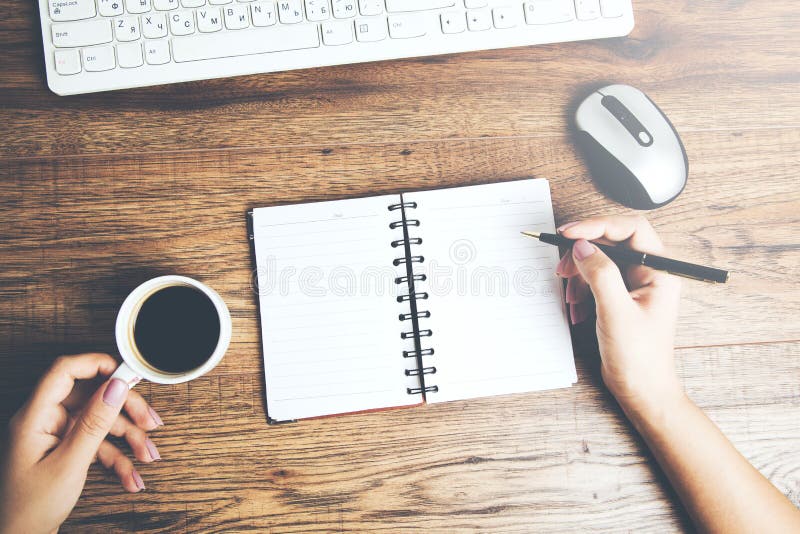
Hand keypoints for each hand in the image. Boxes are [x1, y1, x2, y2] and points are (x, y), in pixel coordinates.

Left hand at [0, 353, 163, 533]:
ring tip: (147, 455)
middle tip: (149, 422)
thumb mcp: (69, 464)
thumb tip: (115, 386)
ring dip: (127, 438)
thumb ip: (94, 423)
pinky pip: (96, 443)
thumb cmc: (29, 509)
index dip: (98, 365)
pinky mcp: (64, 450)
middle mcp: (44, 420)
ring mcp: (55, 435)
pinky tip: (130, 476)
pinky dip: (116, 458)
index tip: (128, 373)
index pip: (65, 371)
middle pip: (91, 397)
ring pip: (99, 421)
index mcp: (35, 417)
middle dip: (125, 410)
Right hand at [555, 216, 682, 413]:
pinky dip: (581, 291)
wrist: (641, 390)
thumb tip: (583, 246)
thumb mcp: (617, 312)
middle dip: (584, 254)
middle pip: (612, 243)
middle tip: (562, 266)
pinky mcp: (621, 298)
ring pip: (600, 261)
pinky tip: (576, 309)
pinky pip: (596, 280)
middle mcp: (650, 273)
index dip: (598, 226)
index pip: (630, 229)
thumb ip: (601, 274)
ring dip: (579, 275)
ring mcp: (635, 285)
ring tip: (570, 296)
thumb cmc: (640, 357)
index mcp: (660, 270)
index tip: (570, 234)